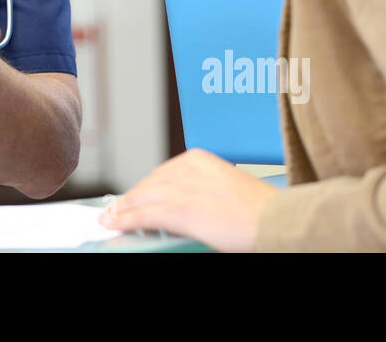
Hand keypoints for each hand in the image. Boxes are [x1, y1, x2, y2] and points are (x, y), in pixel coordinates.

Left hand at [98, 148, 278, 251]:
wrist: (277, 220)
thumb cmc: (260, 212)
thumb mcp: (226, 191)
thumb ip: (200, 193)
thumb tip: (179, 209)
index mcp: (199, 159)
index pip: (162, 174)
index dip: (144, 189)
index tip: (132, 197)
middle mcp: (187, 168)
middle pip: (149, 184)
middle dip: (131, 199)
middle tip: (114, 210)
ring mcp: (181, 188)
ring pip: (141, 199)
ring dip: (122, 211)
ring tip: (108, 219)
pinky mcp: (179, 210)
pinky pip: (142, 215)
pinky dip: (124, 221)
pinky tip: (114, 225)